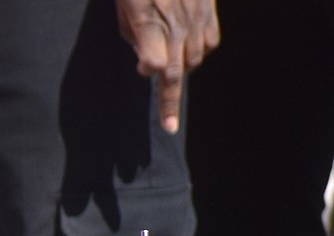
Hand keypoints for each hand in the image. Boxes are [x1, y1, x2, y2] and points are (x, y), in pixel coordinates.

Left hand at [116, 0, 218, 133]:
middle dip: (170, 100)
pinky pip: (209, 43)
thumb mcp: (124, 6)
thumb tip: (145, 60)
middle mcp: (175, 23)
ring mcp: (195, 17)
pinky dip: (198, 52)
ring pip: (193, 59)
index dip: (150, 74)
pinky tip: (188, 51)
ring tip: (169, 67)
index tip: (146, 83)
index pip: (155, 64)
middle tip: (170, 124)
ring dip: (181, 69)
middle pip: (175, 70)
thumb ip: (132, 33)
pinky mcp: (208, 10)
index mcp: (148, 21)